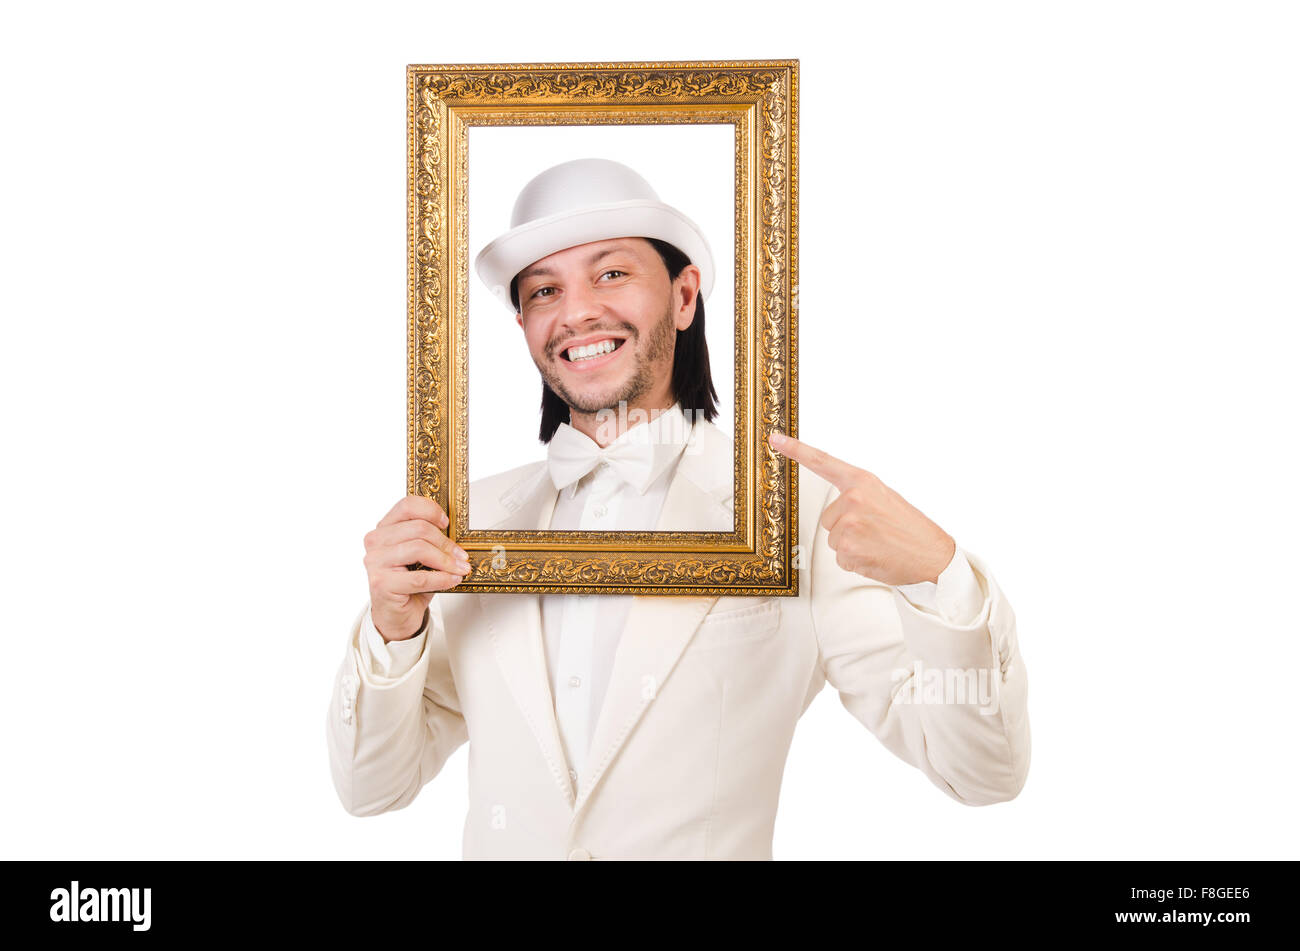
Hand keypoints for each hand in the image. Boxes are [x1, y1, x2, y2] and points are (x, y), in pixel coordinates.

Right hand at [364, 495, 471, 641]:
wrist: (396, 615)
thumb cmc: (409, 583)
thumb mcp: (421, 557)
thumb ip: (429, 540)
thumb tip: (457, 533)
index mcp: (384, 528)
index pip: (407, 505)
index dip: (431, 510)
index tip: (447, 523)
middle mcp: (375, 542)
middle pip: (418, 528)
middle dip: (445, 542)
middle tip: (462, 555)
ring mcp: (375, 562)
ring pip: (419, 549)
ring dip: (446, 560)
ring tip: (460, 568)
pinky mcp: (381, 583)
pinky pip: (419, 577)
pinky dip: (441, 579)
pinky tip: (453, 580)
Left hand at [769, 432, 954, 585]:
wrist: (933, 555)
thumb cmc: (911, 528)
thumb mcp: (885, 498)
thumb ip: (858, 496)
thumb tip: (839, 507)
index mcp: (862, 482)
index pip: (822, 462)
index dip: (796, 450)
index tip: (775, 439)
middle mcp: (852, 499)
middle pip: (828, 518)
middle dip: (847, 528)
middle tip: (876, 531)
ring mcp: (849, 524)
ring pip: (833, 540)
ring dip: (852, 546)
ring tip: (878, 544)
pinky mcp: (847, 549)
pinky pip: (840, 559)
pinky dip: (855, 562)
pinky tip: (875, 556)